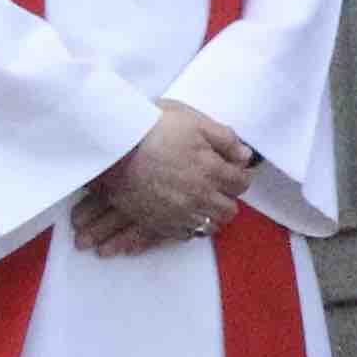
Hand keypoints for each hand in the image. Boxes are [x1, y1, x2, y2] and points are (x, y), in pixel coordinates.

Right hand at [71, 99, 256, 252]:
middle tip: (220, 189)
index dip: (239, 175)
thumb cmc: (152, 128)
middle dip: (228, 199)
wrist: (112, 147)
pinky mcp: (157, 222)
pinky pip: (182, 235)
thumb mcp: (194, 122)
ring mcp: (178, 213)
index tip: (233, 171)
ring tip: (203, 205)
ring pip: (208, 227)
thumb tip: (245, 155)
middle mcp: (199, 198)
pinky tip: (183, 216)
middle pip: (228, 211)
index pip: (241, 183)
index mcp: (212, 172)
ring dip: (210, 216)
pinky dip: (187, 228)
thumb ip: (225, 139)